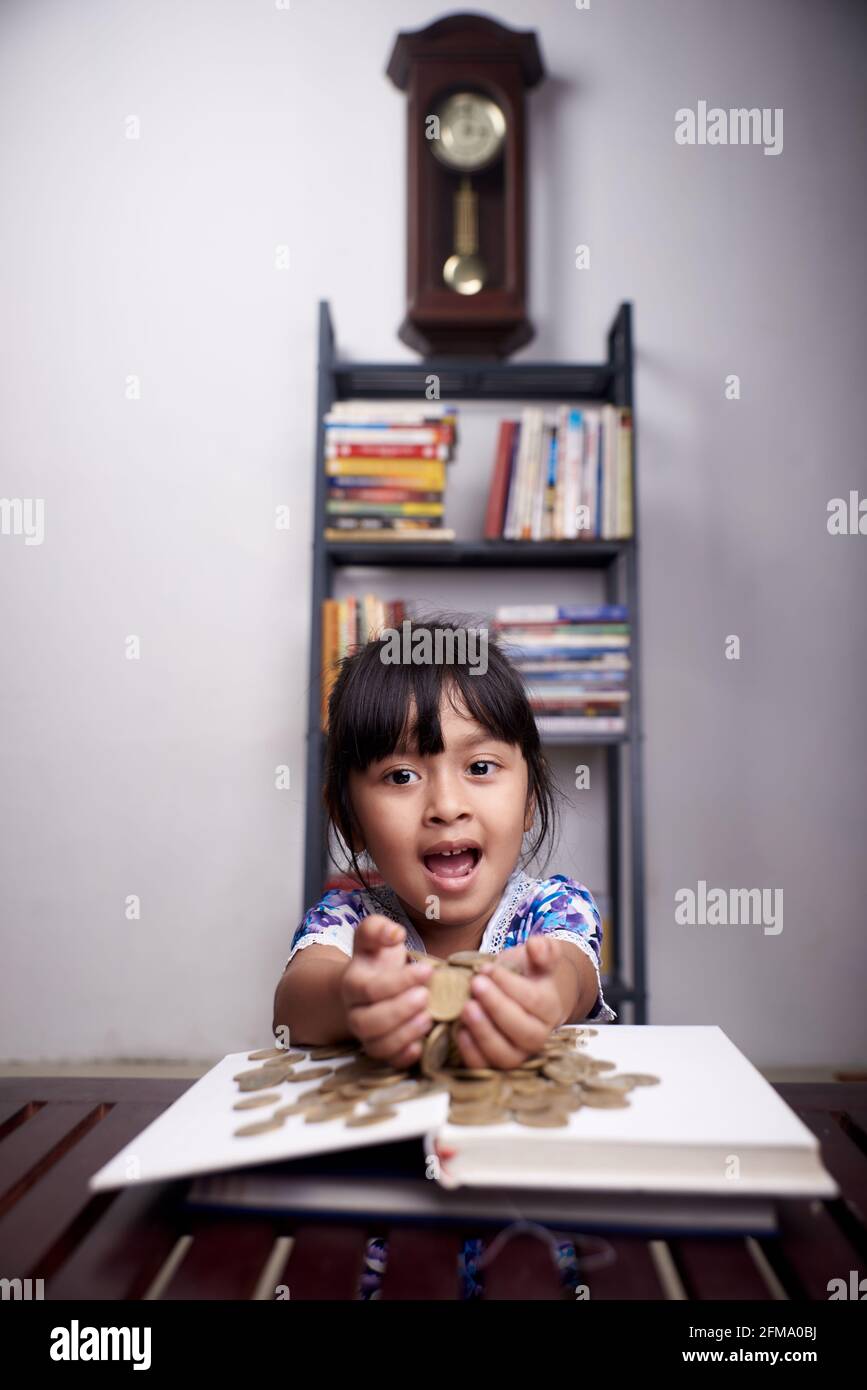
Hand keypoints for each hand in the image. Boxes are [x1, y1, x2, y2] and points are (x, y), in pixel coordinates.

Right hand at [340, 914, 434, 1067]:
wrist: (368, 986)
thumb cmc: (377, 961)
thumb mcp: (374, 937)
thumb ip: (378, 928)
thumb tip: (394, 934)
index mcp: (352, 984)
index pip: (370, 989)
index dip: (399, 982)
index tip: (427, 970)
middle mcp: (355, 1013)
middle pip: (370, 1021)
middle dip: (401, 1010)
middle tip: (427, 996)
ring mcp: (367, 1035)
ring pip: (378, 1045)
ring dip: (405, 1034)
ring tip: (429, 1017)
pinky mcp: (382, 1050)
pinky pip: (389, 1062)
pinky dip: (405, 1057)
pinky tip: (421, 1044)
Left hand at [456, 935, 563, 1069]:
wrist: (525, 996)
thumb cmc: (527, 975)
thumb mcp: (537, 957)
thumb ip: (543, 949)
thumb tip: (536, 946)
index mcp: (550, 1008)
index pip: (534, 1001)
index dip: (509, 985)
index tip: (486, 969)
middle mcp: (538, 1036)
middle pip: (523, 1031)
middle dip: (496, 1007)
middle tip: (475, 985)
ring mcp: (518, 1054)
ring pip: (505, 1056)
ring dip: (484, 1033)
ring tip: (466, 1008)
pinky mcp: (496, 1064)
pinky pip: (485, 1068)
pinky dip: (471, 1053)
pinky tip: (458, 1030)